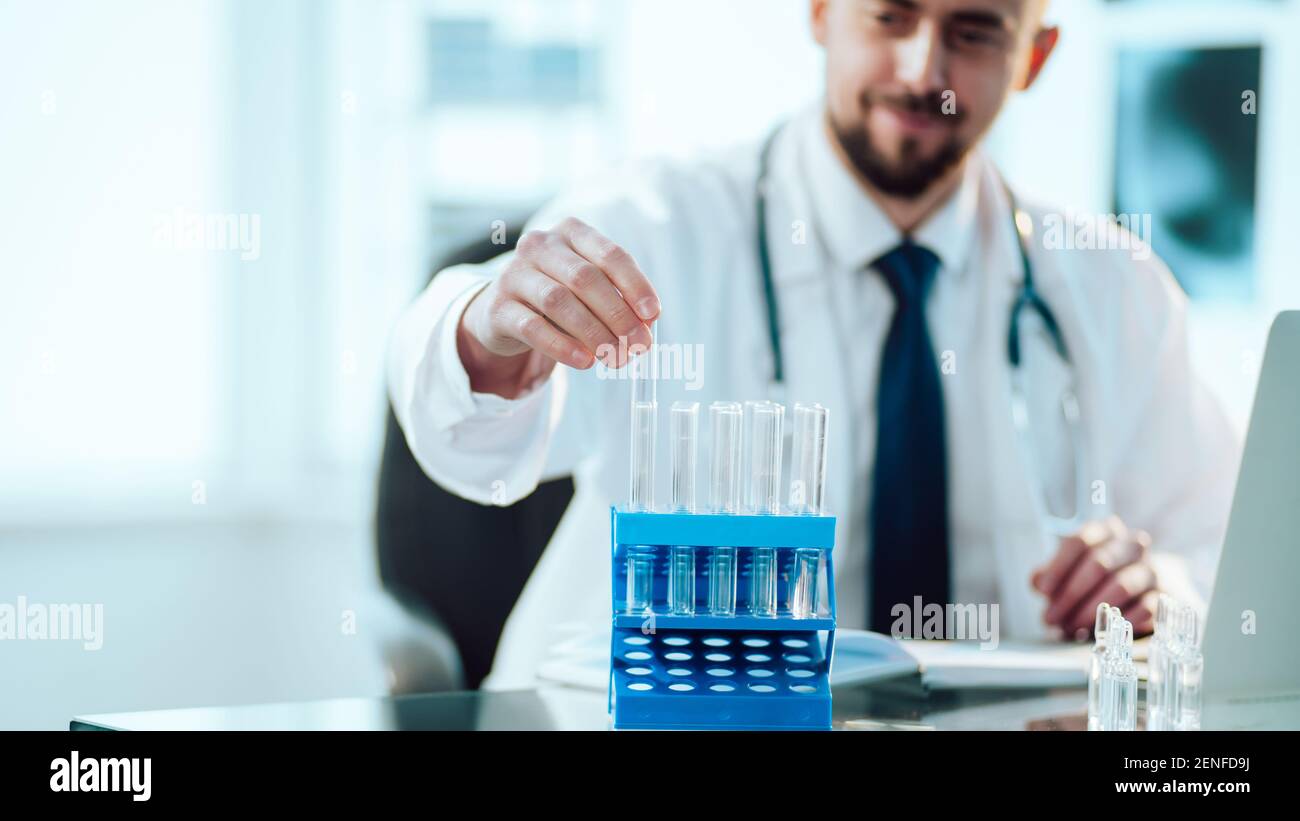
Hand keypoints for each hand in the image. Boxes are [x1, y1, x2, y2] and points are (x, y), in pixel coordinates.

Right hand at [457, 217, 658, 397]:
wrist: (506, 312)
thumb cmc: (560, 297)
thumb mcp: (592, 292)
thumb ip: (620, 300)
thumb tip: (648, 323)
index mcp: (571, 232)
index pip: (610, 254)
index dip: (634, 284)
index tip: (652, 314)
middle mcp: (539, 245)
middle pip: (585, 279)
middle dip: (618, 315)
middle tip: (639, 345)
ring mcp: (514, 274)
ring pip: (559, 301)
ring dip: (594, 333)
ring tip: (615, 357)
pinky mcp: (498, 308)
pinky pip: (533, 327)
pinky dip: (562, 346)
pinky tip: (585, 361)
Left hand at [1030, 516, 1159, 639]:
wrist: (1141, 590)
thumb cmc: (1092, 578)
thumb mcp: (1067, 571)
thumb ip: (1048, 574)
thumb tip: (1037, 582)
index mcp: (1105, 531)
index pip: (1079, 541)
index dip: (1058, 566)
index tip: (1043, 590)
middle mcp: (1131, 545)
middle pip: (1099, 563)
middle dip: (1070, 594)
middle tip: (1051, 618)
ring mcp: (1151, 569)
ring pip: (1121, 585)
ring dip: (1090, 610)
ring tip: (1069, 628)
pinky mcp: (1164, 595)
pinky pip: (1143, 608)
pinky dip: (1117, 622)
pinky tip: (1098, 632)